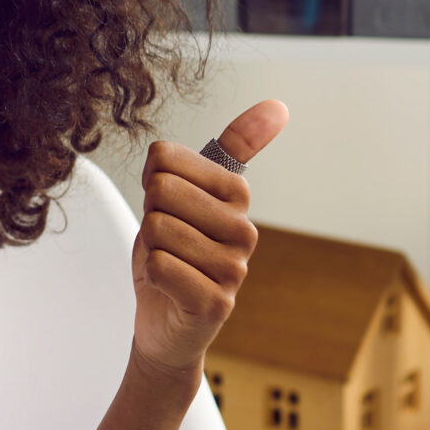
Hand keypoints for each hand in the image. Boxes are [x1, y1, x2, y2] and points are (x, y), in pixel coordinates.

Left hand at [131, 101, 289, 381]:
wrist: (164, 324)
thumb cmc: (172, 253)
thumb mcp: (184, 192)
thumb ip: (228, 147)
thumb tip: (279, 106)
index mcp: (237, 195)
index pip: (165, 158)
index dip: (149, 181)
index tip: (167, 204)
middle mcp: (245, 230)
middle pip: (161, 191)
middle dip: (149, 217)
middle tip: (165, 242)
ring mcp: (235, 268)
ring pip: (158, 230)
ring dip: (150, 249)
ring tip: (170, 265)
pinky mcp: (217, 301)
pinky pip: (159, 266)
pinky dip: (151, 276)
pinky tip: (169, 288)